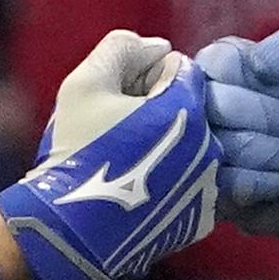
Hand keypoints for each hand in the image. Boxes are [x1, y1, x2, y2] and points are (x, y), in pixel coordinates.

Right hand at [0, 34, 219, 279]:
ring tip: (127, 166)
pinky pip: (193, 186)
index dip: (146, 79)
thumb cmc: (75, 154)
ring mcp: (210, 185)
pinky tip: (139, 193)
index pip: (180, 69)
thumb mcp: (84, 84)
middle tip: (120, 135)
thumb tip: (158, 47)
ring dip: (170, 148)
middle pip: (192, 109)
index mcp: (187, 107)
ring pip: (195, 148)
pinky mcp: (202, 218)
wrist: (67, 232)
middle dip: (161, 113)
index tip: (120, 100)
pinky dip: (173, 184)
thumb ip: (122, 49)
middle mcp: (210, 145)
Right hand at [194, 25, 278, 262]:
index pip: (222, 63)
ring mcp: (192, 147)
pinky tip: (276, 179)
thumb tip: (258, 66)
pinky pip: (235, 183)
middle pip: (225, 106)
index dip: (272, 84)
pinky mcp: (201, 189)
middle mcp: (195, 101)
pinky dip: (270, 182)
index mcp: (216, 61)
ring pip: (232, 146)